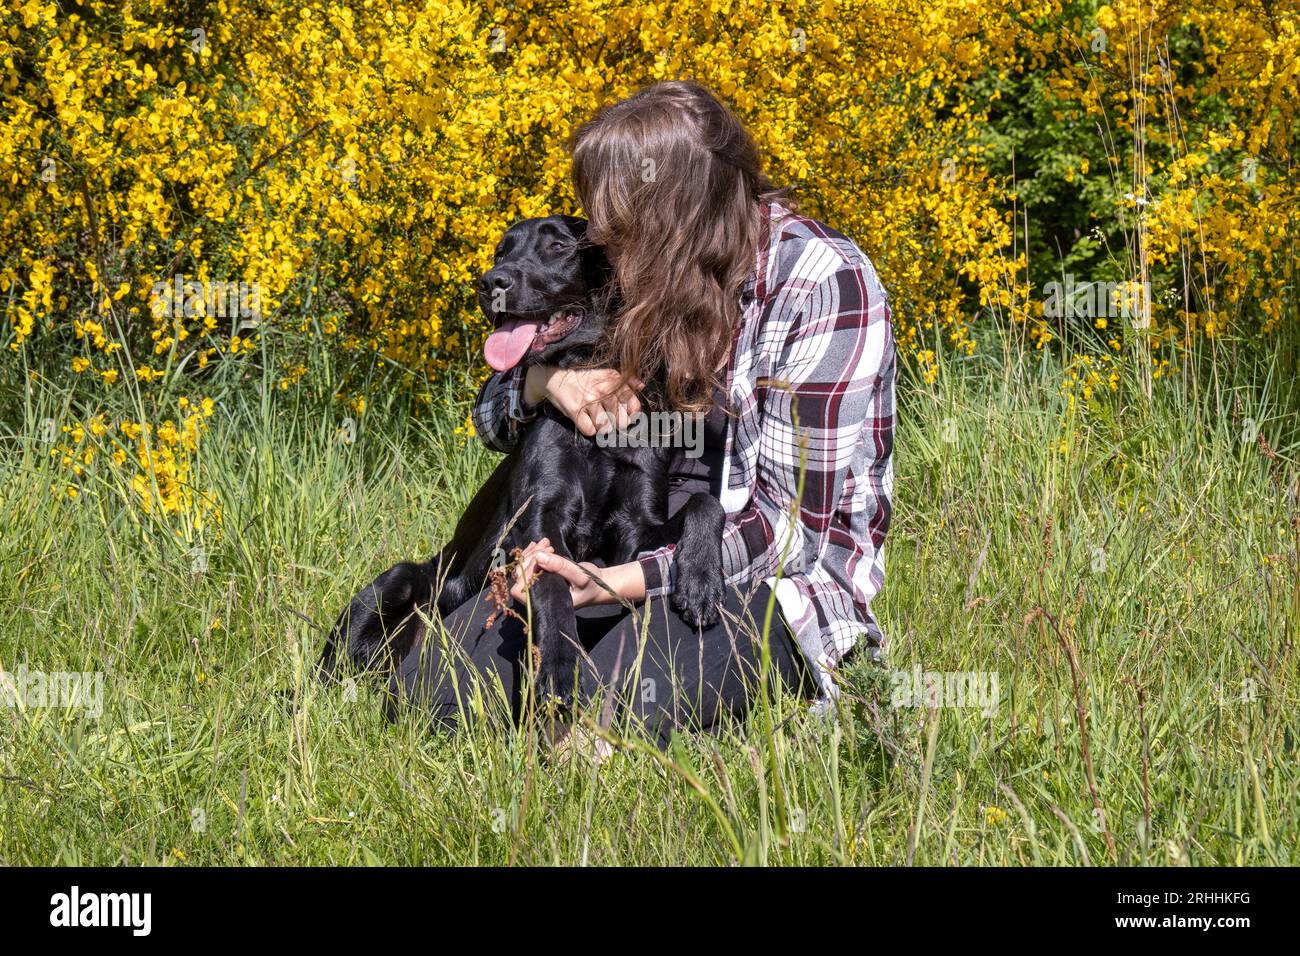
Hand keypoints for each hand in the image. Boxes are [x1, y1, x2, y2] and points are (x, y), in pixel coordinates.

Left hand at [510, 540, 641, 608]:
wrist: (599, 585)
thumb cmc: (592, 585)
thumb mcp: (580, 575)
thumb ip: (561, 567)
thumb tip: (539, 556)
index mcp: (544, 603)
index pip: (521, 590)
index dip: (526, 572)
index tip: (541, 558)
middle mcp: (538, 596)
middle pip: (519, 577)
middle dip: (530, 557)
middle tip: (548, 546)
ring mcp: (538, 586)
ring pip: (522, 568)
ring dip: (532, 552)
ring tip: (546, 542)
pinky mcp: (541, 577)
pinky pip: (529, 565)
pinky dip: (533, 552)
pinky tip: (539, 544)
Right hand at [524, 366, 642, 437]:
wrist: (557, 378)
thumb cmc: (584, 380)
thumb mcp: (606, 375)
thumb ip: (626, 381)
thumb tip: (641, 386)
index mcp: (613, 382)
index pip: (633, 406)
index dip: (632, 415)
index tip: (627, 416)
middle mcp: (603, 391)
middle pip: (621, 422)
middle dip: (616, 424)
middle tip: (608, 419)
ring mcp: (589, 402)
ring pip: (606, 428)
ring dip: (602, 427)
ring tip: (596, 419)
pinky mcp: (575, 411)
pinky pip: (590, 431)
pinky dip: (589, 429)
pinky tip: (586, 421)